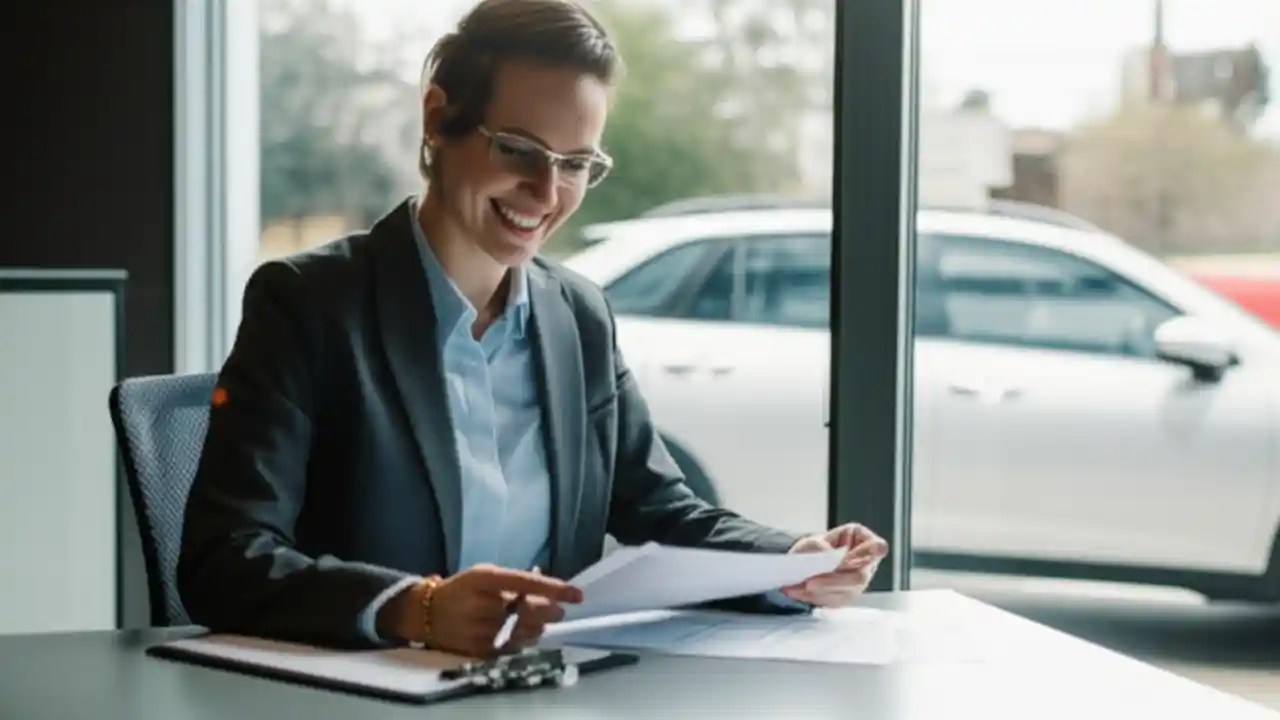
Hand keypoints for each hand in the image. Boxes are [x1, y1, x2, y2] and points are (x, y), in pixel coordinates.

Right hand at [383, 564, 581, 657]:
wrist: (424, 613)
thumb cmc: (462, 590)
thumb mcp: (484, 576)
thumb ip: (513, 582)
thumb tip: (549, 591)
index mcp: (482, 579)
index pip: (525, 583)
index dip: (554, 589)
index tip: (577, 594)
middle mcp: (480, 604)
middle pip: (529, 612)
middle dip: (549, 611)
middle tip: (557, 610)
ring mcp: (478, 630)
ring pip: (524, 632)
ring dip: (536, 627)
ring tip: (530, 619)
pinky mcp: (478, 650)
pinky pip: (513, 648)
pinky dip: (521, 640)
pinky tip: (515, 632)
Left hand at [782, 524, 888, 606]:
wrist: (806, 562)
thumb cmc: (815, 548)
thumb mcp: (813, 540)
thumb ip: (819, 546)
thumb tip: (826, 555)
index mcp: (863, 540)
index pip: (878, 548)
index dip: (866, 555)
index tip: (844, 560)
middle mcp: (866, 563)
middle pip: (859, 576)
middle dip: (834, 582)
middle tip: (810, 583)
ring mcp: (859, 582)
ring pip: (848, 592)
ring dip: (822, 592)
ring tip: (800, 588)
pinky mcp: (848, 596)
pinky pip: (836, 601)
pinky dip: (817, 598)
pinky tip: (801, 593)